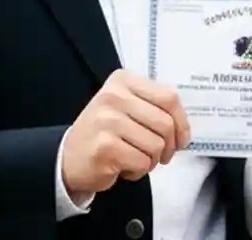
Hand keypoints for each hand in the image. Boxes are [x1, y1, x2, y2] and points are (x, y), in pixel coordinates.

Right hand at [60, 69, 190, 195]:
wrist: (67, 156)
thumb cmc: (104, 132)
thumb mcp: (126, 107)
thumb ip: (153, 107)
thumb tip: (184, 129)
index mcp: (123, 81)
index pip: (169, 98)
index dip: (182, 122)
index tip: (181, 139)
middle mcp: (114, 96)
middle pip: (165, 123)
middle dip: (169, 146)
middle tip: (161, 156)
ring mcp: (108, 121)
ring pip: (156, 145)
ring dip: (152, 160)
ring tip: (136, 158)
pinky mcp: (105, 147)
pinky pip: (142, 162)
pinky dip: (139, 171)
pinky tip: (124, 167)